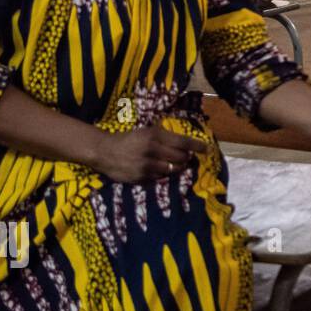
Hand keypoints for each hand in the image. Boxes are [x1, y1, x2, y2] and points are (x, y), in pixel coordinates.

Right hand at [92, 126, 209, 182]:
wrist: (104, 151)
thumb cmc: (129, 140)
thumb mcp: (146, 132)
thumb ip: (164, 137)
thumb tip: (186, 145)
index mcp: (154, 136)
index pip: (182, 142)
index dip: (196, 146)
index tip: (206, 149)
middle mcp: (152, 150)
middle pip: (180, 157)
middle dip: (186, 158)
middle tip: (186, 157)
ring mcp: (146, 165)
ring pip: (172, 169)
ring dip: (177, 167)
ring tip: (175, 164)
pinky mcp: (141, 178)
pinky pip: (160, 178)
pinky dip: (163, 174)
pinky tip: (159, 170)